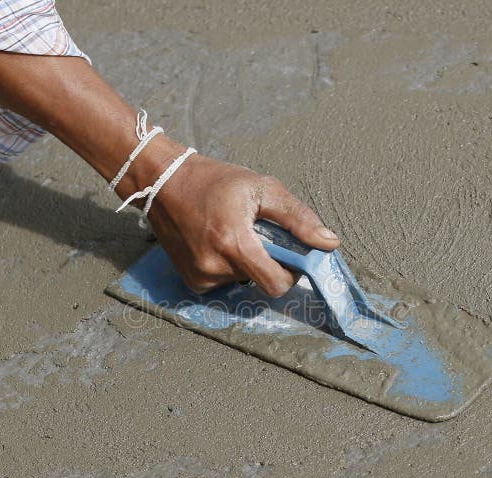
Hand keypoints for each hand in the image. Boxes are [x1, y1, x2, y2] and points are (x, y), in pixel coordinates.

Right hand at [145, 152, 339, 296]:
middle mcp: (214, 267)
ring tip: (231, 232)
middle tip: (257, 235)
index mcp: (233, 243)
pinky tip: (215, 242)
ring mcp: (200, 278)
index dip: (291, 272)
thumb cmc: (214, 180)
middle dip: (268, 262)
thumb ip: (298, 218)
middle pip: (261, 281)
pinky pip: (224, 282)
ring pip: (243, 281)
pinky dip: (228, 266)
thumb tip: (330, 243)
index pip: (277, 284)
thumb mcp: (261, 188)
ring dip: (246, 262)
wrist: (161, 182)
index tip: (289, 254)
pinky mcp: (191, 282)